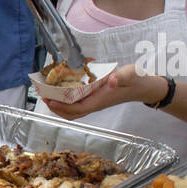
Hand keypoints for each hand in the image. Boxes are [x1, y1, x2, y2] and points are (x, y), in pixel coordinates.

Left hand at [42, 64, 164, 119]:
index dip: (60, 107)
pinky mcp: (95, 100)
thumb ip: (123, 77)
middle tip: (43, 95)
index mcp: (99, 101)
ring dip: (59, 105)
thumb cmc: (136, 80)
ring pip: (72, 111)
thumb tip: (113, 80)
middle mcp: (95, 105)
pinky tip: (62, 92)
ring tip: (48, 94)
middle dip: (55, 106)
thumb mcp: (131, 75)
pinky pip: (77, 105)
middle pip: (70, 113)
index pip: (75, 109)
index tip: (49, 99)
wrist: (143, 86)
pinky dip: (66, 101)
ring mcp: (94, 103)